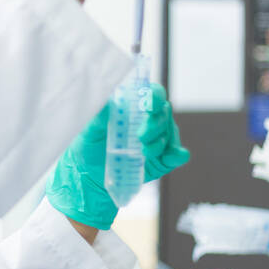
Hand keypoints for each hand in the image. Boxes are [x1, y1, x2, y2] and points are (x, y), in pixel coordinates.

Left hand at [44, 82, 189, 229]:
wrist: (91, 174)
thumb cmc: (90, 145)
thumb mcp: (89, 130)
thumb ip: (98, 115)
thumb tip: (110, 101)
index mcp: (134, 107)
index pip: (152, 93)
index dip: (155, 95)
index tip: (149, 104)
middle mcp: (149, 119)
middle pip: (163, 113)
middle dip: (154, 124)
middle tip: (141, 136)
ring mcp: (159, 138)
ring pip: (170, 133)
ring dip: (159, 143)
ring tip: (143, 152)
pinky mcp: (163, 159)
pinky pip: (178, 154)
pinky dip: (177, 155)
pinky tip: (169, 157)